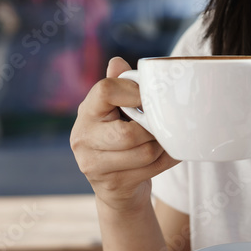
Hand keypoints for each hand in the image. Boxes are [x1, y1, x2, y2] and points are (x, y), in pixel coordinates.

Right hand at [70, 57, 178, 212]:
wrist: (116, 188)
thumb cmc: (119, 138)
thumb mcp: (116, 111)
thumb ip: (119, 86)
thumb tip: (117, 62)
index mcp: (86, 112)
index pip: (106, 90)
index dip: (134, 91)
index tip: (149, 97)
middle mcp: (83, 138)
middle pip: (129, 132)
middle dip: (153, 129)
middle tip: (161, 125)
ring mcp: (94, 165)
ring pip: (145, 152)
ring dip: (163, 145)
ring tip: (165, 139)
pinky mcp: (112, 184)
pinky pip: (152, 169)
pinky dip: (167, 159)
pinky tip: (168, 153)